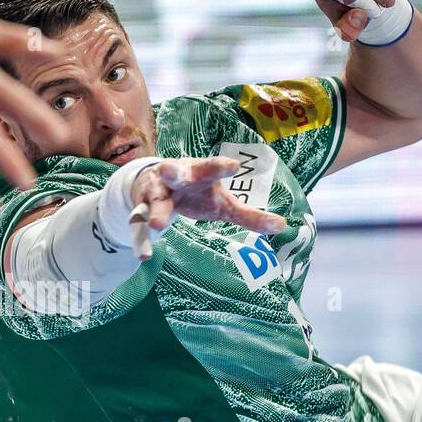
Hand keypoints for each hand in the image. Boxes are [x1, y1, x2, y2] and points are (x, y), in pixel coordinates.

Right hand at [129, 157, 286, 258]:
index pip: (210, 167)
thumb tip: (283, 226)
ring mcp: (156, 193)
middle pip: (174, 173)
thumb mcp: (222, 203)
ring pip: (154, 200)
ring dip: (156, 210)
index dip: (220, 166)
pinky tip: (143, 255)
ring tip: (158, 225)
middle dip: (173, 172)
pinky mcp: (141, 209)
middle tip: (172, 170)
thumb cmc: (197, 193)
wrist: (153, 183)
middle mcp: (175, 178)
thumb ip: (249, 215)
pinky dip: (141, 240)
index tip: (234, 166)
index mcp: (199, 172)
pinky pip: (139, 225)